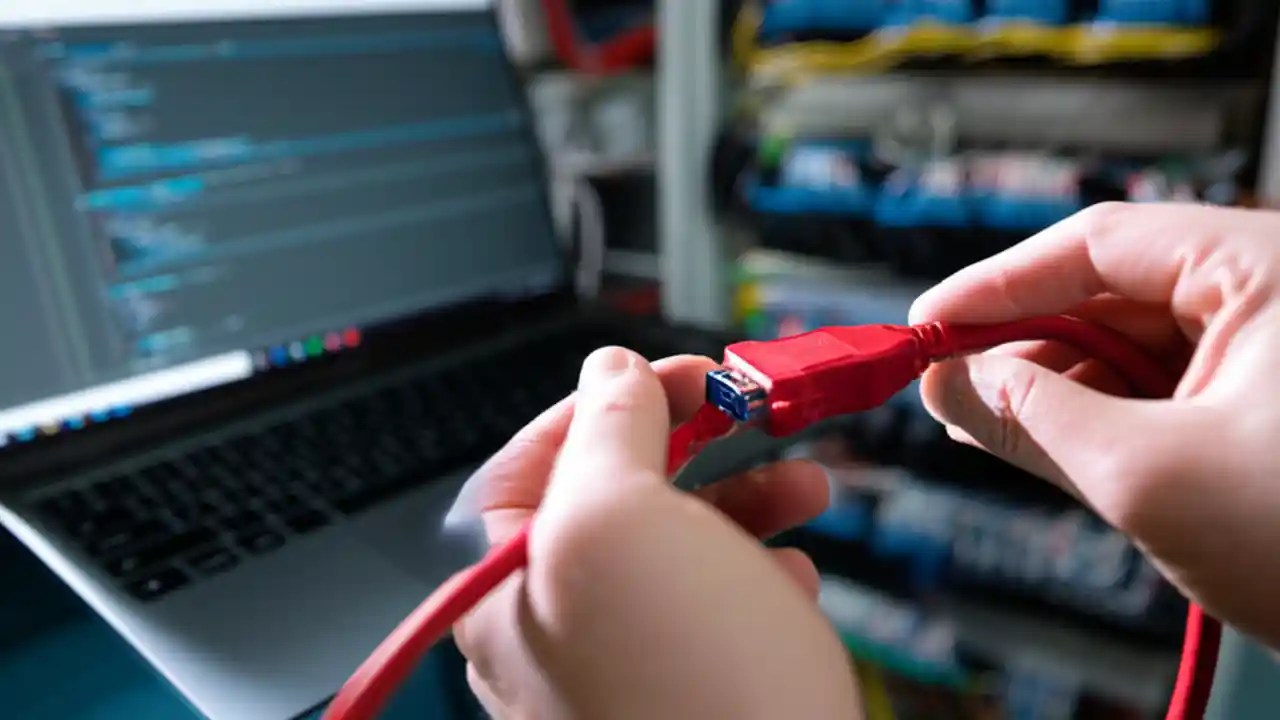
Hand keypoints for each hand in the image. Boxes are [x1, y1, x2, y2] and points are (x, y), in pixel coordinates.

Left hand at [453, 348, 860, 718]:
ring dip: (745, 503)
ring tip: (806, 491)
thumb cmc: (679, 686)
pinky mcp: (692, 694)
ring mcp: (623, 669)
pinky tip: (797, 581)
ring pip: (677, 553)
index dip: (602, 403)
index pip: (528, 463)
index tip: (678, 373)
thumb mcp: (621, 523)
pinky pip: (719, 614)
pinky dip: (761, 579)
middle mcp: (553, 631)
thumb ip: (605, 433)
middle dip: (690, 448)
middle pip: (613, 502)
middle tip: (749, 413)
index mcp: (503, 590)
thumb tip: (609, 370)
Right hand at [910, 202, 1279, 646]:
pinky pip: (1165, 385)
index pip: (1103, 242)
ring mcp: (1273, 348)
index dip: (999, 282)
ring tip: (984, 421)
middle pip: (1114, 290)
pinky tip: (1043, 437)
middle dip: (1022, 339)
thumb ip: (1033, 418)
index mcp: (1270, 269)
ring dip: (1056, 382)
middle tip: (944, 385)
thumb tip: (946, 383)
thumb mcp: (1150, 478)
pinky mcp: (1267, 400)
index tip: (925, 322)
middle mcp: (1274, 292)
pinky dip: (1100, 413)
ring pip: (1133, 341)